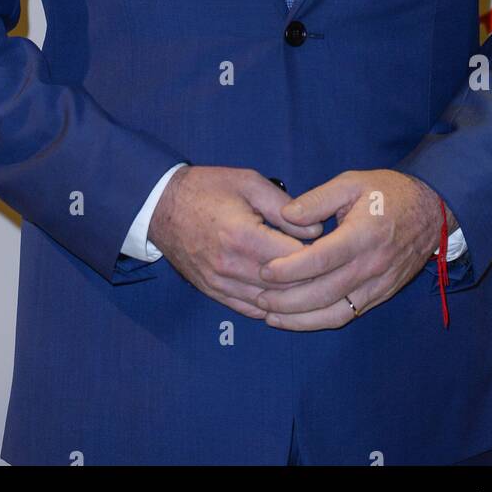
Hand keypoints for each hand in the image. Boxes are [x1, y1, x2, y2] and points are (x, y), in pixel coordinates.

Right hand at [148, 165, 324, 318]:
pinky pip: (248, 308)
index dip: (317, 255)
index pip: (293, 258)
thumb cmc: (207, 188)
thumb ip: (284, 206)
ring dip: (293, 298)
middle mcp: (232, 266)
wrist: (161, 205)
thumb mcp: (249, 183)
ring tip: (314, 286)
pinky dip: (271, 307)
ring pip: (269, 303)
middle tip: (329, 270)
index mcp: (243, 236)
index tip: (330, 247)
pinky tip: (287, 299)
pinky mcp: (212, 291)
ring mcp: (220, 283)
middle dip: (310, 281)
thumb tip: (315, 230)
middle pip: (284, 286)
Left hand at [254, 170, 450, 329]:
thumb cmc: (388, 193)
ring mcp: (378, 285)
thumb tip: (286, 215)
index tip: (264, 270)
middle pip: (323, 292)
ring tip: (270, 313)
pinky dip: (320, 321)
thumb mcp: (351, 182)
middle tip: (258, 295)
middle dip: (287, 299)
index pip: (320, 260)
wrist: (432, 212)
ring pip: (334, 312)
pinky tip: (298, 318)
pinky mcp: (380, 295)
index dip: (289, 269)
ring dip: (300, 318)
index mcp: (363, 235)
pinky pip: (348, 314)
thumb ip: (317, 199)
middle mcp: (371, 266)